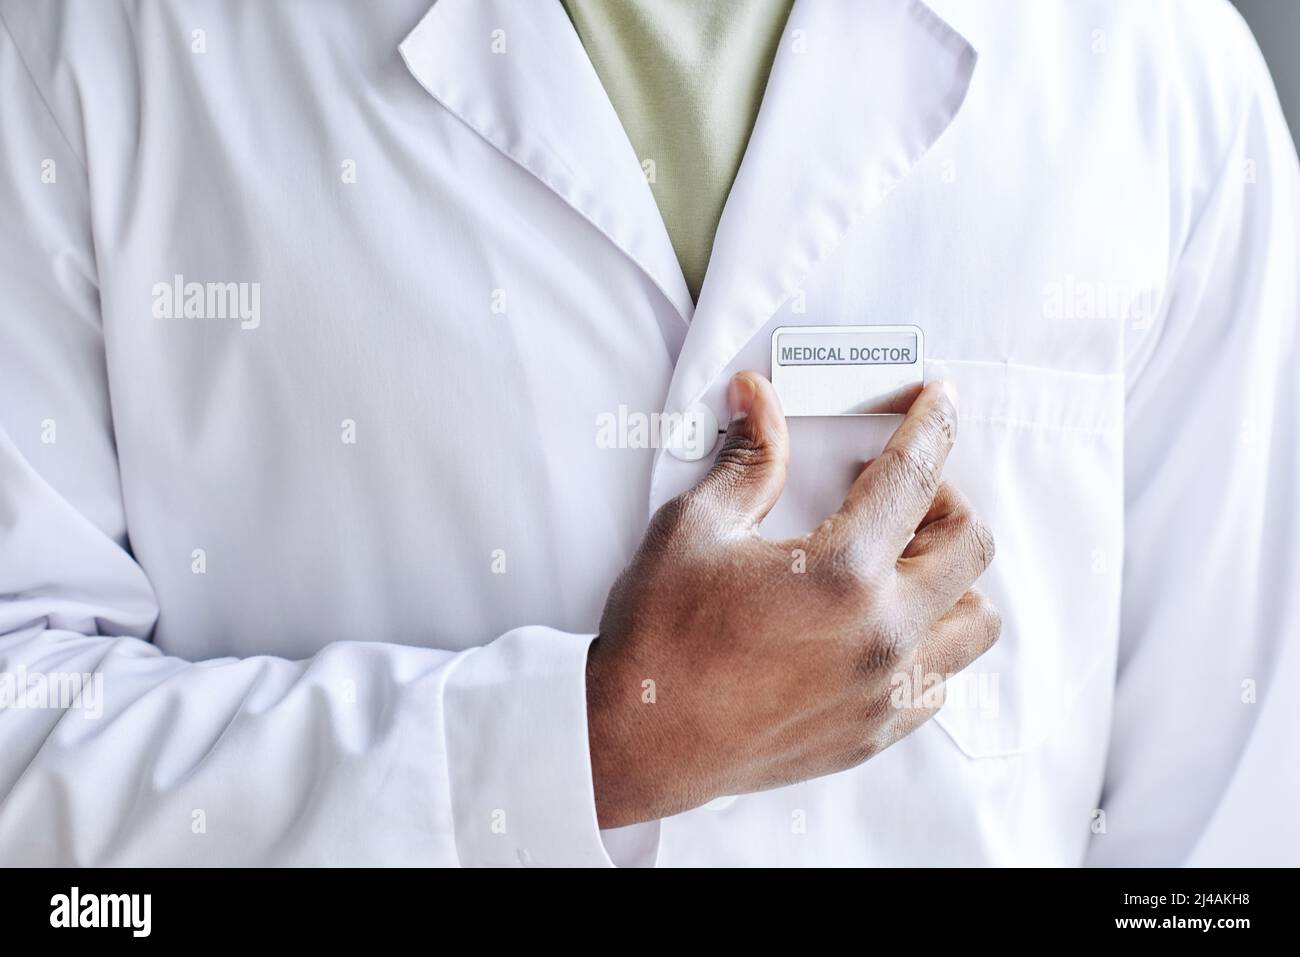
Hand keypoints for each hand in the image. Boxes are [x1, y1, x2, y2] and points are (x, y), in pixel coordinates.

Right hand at [586, 374, 999, 827]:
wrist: (637, 741)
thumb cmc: (658, 637)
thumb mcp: (696, 527)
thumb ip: (748, 460)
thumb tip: (757, 401)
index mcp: (842, 571)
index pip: (913, 474)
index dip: (932, 424)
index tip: (939, 402)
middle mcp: (882, 632)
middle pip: (970, 545)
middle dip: (946, 499)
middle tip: (900, 491)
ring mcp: (884, 689)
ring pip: (975, 622)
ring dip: (953, 579)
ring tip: (902, 564)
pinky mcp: (874, 731)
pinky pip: (940, 681)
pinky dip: (930, 644)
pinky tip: (881, 627)